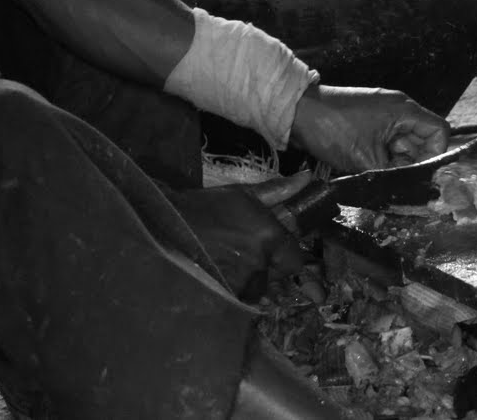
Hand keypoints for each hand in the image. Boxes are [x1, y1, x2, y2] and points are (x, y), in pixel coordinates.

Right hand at [167, 176, 311, 300]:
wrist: (168, 225)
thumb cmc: (209, 207)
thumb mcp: (244, 194)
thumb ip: (279, 191)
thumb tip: (308, 177)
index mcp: (269, 236)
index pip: (296, 260)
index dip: (291, 259)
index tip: (281, 255)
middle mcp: (259, 262)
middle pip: (279, 276)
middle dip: (272, 268)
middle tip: (253, 255)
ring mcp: (241, 282)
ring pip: (261, 289)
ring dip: (255, 281)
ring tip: (234, 264)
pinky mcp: (224, 295)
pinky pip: (243, 299)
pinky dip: (239, 291)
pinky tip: (226, 276)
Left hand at [289, 84, 449, 171]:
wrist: (297, 112)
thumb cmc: (333, 129)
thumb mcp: (366, 160)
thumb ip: (392, 177)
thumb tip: (409, 195)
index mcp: (404, 111)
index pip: (439, 131)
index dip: (435, 155)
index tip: (420, 175)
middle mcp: (398, 110)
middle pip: (422, 141)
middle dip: (412, 164)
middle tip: (398, 184)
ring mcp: (383, 117)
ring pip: (403, 146)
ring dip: (396, 165)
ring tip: (380, 179)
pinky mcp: (369, 124)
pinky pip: (387, 144)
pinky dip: (383, 160)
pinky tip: (370, 172)